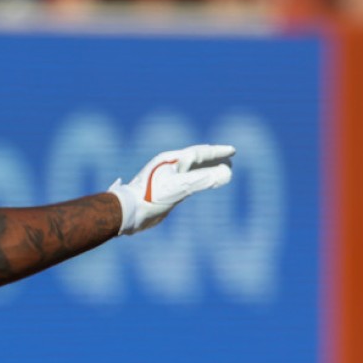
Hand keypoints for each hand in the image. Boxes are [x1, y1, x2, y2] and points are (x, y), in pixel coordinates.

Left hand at [108, 144, 234, 234]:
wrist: (129, 212)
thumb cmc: (151, 197)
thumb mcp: (179, 187)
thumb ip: (202, 180)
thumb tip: (226, 173)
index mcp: (171, 160)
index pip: (199, 153)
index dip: (217, 152)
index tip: (233, 150)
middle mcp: (170, 167)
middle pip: (196, 160)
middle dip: (214, 159)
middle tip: (230, 160)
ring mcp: (168, 179)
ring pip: (193, 171)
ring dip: (207, 170)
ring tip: (222, 171)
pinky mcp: (166, 191)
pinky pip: (188, 182)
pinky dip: (200, 181)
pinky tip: (203, 185)